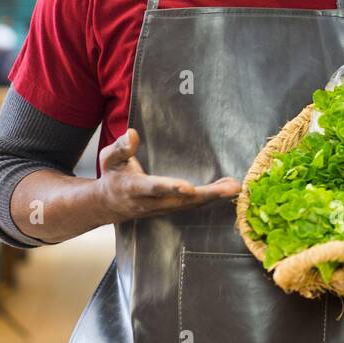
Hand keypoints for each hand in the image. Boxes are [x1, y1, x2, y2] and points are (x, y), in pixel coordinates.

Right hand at [95, 128, 240, 223]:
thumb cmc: (112, 176)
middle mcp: (152, 202)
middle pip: (182, 200)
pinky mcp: (172, 208)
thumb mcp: (108, 159)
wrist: (109, 205)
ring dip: (214, 196)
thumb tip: (132, 134)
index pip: (155, 188)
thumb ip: (120, 147)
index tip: (188, 188)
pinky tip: (227, 189)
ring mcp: (163, 208)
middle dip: (208, 194)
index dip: (171, 187)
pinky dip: (211, 197)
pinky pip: (193, 205)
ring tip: (235, 185)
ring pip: (191, 204)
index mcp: (135, 188)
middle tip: (231, 187)